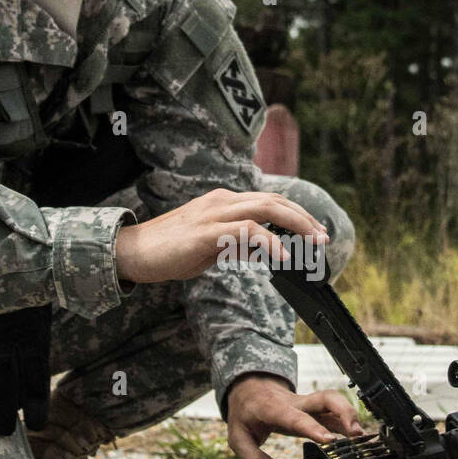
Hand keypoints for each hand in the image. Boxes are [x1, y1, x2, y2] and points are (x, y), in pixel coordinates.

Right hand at [114, 188, 327, 284]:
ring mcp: (214, 213)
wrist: (134, 252)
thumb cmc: (170, 249)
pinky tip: (283, 257)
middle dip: (304, 218)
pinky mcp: (206, 231)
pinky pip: (246, 231)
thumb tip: (266, 250)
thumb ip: (238, 245)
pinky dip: (269, 242)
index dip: (297, 214)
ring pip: (265, 209)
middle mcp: (222, 201)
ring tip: (313, 243)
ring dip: (295, 224)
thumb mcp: (212, 246)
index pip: (270, 201)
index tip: (316, 231)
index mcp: (224, 202)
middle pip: (274, 200)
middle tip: (323, 237)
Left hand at [225, 374, 364, 458]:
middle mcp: (295, 403)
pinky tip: (358, 435)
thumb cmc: (245, 412)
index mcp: (274, 409)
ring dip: (350, 416)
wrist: (249, 388)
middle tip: (356, 435)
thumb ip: (253, 458)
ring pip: (334, 401)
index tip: (329, 441)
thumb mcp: (237, 437)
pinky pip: (335, 410)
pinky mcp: (315, 408)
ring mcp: (307, 404)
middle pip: (324, 399)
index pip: (296, 418)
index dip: (314, 428)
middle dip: (344, 413)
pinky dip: (349, 420)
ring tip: (361, 438)